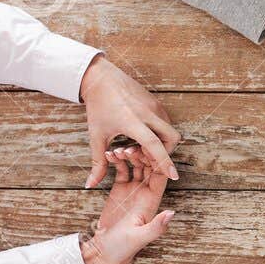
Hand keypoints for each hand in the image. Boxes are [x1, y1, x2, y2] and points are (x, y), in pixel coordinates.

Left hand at [80, 55, 180, 187]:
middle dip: (167, 152)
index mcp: (131, 121)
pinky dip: (160, 133)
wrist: (101, 78)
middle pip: (171, 138)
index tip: (173, 175)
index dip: (164, 161)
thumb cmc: (97, 107)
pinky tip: (144, 135)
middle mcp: (147, 113)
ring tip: (143, 146)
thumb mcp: (96, 136)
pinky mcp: (157, 103)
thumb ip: (97, 163)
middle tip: (149, 157)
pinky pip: (166, 122)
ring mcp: (154, 106)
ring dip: (163, 143)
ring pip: (170, 130)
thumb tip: (90, 184)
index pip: (154, 144)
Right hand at [80, 147, 174, 263]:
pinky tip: (109, 154)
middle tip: (129, 146)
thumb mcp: (139, 237)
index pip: (160, 175)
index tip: (148, 150)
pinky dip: (116, 160)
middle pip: (148, 166)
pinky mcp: (119, 188)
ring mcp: (133, 189)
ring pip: (134, 164)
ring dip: (128, 154)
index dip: (156, 162)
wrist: (105, 251)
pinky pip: (121, 169)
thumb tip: (172, 213)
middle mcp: (146, 192)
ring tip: (117, 150)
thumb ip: (156, 226)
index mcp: (153, 201)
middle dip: (141, 154)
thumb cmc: (123, 248)